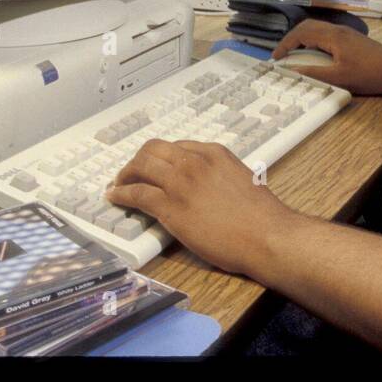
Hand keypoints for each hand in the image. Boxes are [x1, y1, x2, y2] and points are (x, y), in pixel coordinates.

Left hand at [106, 139, 294, 275]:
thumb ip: (219, 175)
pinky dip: (121, 194)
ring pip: (140, 167)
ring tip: (118, 184)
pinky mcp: (170, 206)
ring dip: (125, 175)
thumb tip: (207, 186)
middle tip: (130, 173)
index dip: (160, 158)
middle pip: (152, 150)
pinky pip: (136, 194)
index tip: (154, 167)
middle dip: (137, 160)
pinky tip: (115, 198)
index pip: (176, 146)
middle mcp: (193, 161)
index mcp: (213, 153)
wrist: (266, 235)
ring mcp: (180, 182)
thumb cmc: (261, 216)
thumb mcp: (241, 180)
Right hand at [270, 21, 381, 93]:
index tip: (275, 57)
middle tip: (282, 54)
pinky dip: (314, 41)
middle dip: (291, 39)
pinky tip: (314, 55)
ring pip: (317, 29)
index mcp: (333, 37)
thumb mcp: (340, 78)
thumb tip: (292, 72)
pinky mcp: (352, 39)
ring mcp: (346, 33)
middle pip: (308, 26)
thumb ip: (314, 74)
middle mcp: (338, 30)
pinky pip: (326, 34)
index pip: (301, 33)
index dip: (285, 44)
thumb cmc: (371, 74)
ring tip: (294, 55)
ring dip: (303, 39)